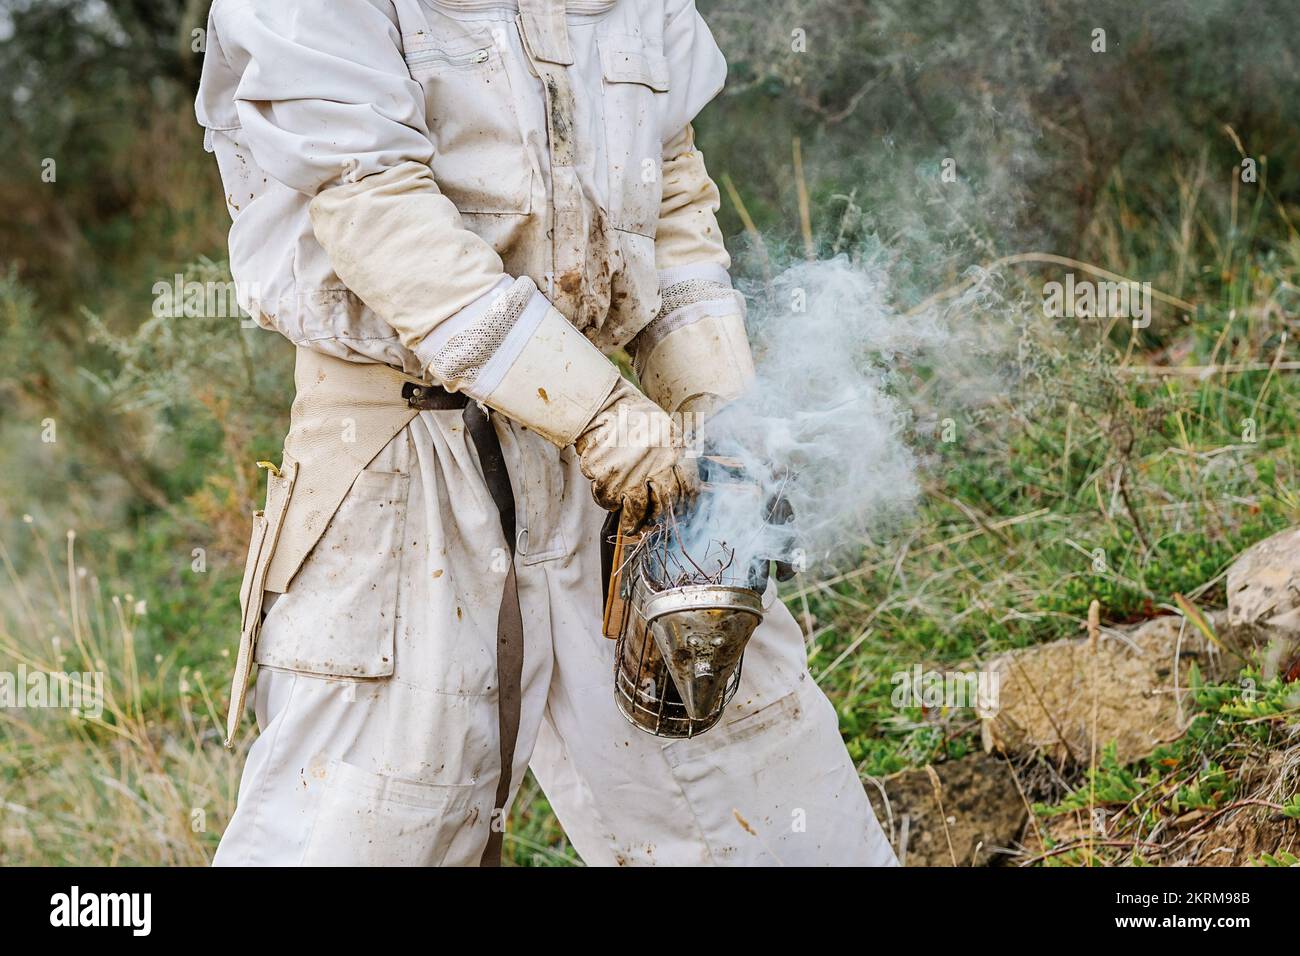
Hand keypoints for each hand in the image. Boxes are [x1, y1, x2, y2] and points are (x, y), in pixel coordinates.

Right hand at [575, 380, 699, 532]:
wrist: (602, 407)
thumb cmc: (634, 418)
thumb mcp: (666, 430)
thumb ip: (675, 456)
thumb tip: (678, 488)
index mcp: (675, 451)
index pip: (689, 488)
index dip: (686, 505)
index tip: (682, 513)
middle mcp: (656, 465)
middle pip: (665, 504)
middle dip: (661, 517)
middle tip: (654, 522)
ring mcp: (631, 475)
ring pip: (638, 510)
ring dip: (635, 521)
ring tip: (632, 525)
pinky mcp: (607, 479)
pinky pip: (610, 503)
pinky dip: (610, 505)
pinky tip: (612, 500)